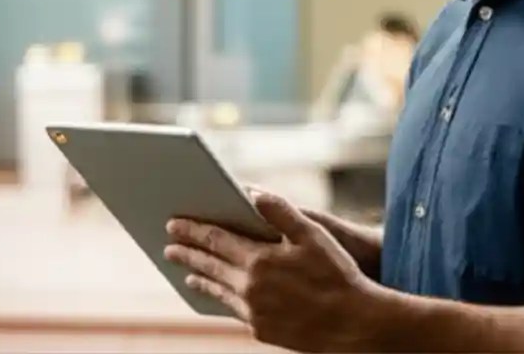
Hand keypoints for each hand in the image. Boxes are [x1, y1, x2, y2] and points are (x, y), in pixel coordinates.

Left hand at [165, 191, 383, 351]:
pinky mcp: (262, 331)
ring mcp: (254, 313)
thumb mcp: (314, 234)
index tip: (173, 223)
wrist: (354, 324)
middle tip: (169, 247)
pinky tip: (221, 296)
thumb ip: (281, 212)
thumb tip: (253, 192)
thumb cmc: (337, 275)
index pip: (215, 240)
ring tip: (187, 275)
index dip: (192, 230)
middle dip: (188, 254)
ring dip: (200, 280)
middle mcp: (250, 288)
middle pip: (209, 267)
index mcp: (259, 261)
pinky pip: (234, 311)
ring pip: (219, 292)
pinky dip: (222, 299)